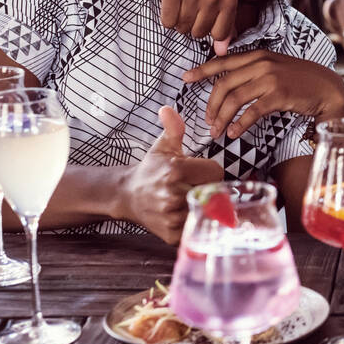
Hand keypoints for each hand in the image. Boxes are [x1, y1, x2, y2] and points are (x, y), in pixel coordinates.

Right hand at [120, 106, 223, 243]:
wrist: (127, 195)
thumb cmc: (151, 170)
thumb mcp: (162, 147)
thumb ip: (173, 128)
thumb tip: (167, 109)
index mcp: (176, 170)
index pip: (216, 172)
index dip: (210, 171)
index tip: (198, 173)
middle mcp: (173, 194)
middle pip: (214, 192)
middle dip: (207, 189)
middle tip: (191, 187)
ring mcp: (172, 216)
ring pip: (206, 210)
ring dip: (200, 206)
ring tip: (184, 200)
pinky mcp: (171, 234)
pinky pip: (196, 228)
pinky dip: (193, 223)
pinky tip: (181, 214)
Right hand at [159, 0, 236, 55]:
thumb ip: (226, 23)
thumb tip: (222, 52)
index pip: (219, 34)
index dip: (208, 30)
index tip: (204, 17)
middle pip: (198, 33)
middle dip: (191, 25)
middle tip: (189, 7)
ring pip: (182, 28)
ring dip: (178, 20)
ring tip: (181, 2)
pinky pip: (167, 21)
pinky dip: (167, 17)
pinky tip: (171, 3)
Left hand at [185, 50, 343, 138]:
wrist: (327, 88)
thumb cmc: (301, 81)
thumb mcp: (276, 68)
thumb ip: (254, 71)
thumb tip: (230, 85)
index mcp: (258, 55)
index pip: (224, 61)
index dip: (202, 70)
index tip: (186, 78)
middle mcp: (262, 63)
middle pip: (224, 84)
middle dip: (211, 105)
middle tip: (208, 121)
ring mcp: (270, 78)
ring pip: (234, 99)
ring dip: (222, 118)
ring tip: (218, 132)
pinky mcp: (279, 94)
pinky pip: (252, 111)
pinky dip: (240, 124)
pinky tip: (234, 133)